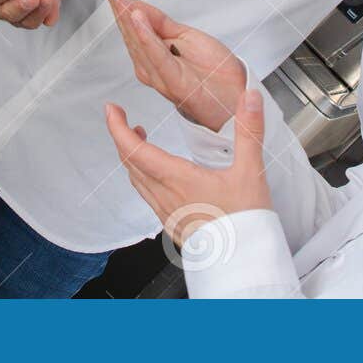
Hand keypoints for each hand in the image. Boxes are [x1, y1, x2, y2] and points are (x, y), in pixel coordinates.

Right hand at [105, 0, 244, 132]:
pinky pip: (156, 57)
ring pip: (138, 40)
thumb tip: (138, 6)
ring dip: (127, 14)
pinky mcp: (173, 83)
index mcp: (152, 54)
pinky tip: (138, 19)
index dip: (121, 1)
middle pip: (129, 30)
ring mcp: (159, 75)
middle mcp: (150, 65)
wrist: (236, 98)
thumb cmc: (213, 73)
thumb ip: (160, 23)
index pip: (131, 23)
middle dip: (119, 3)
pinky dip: (146, 36)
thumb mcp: (186, 37)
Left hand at [105, 88, 271, 247]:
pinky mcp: (173, 225)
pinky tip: (156, 175)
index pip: (135, 150)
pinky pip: (147, 197)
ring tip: (139, 140)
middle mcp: (166, 197)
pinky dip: (142, 177)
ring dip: (132, 157)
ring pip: (137, 181)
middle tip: (123, 119)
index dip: (118, 127)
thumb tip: (249, 99)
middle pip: (130, 164)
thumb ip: (249, 131)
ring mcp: (167, 213)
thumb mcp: (250, 171)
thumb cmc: (245, 222)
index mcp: (177, 179)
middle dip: (123, 137)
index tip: (112, 110)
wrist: (245, 263)